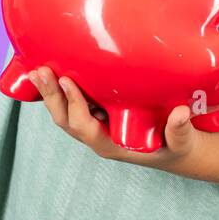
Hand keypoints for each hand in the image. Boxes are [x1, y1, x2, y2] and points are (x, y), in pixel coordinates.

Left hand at [25, 65, 203, 169]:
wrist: (176, 150)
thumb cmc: (177, 145)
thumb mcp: (182, 141)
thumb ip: (180, 129)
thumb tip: (182, 114)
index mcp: (112, 145)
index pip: (86, 127)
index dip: (75, 104)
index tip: (67, 80)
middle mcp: (98, 137)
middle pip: (66, 120)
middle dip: (52, 97)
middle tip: (41, 71)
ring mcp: (95, 127)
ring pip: (64, 113)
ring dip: (50, 93)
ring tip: (36, 70)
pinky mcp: (97, 116)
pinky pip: (72, 106)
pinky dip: (60, 91)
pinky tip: (52, 72)